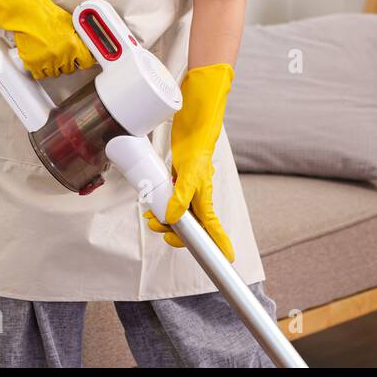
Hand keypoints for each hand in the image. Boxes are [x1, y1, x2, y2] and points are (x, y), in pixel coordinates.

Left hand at [143, 63, 235, 261]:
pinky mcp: (177, 176)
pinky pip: (169, 195)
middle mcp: (198, 193)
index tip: (227, 259)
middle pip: (191, 224)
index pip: (213, 228)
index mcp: (205, 196)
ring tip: (149, 214)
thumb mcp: (190, 171)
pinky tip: (152, 199)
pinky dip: (160, 200)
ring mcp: (187, 185)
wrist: (195, 116)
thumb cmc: (198, 142)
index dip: (219, 245)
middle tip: (157, 227)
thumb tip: (171, 218)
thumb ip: (181, 195)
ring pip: (177, 212)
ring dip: (162, 218)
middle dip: (174, 232)